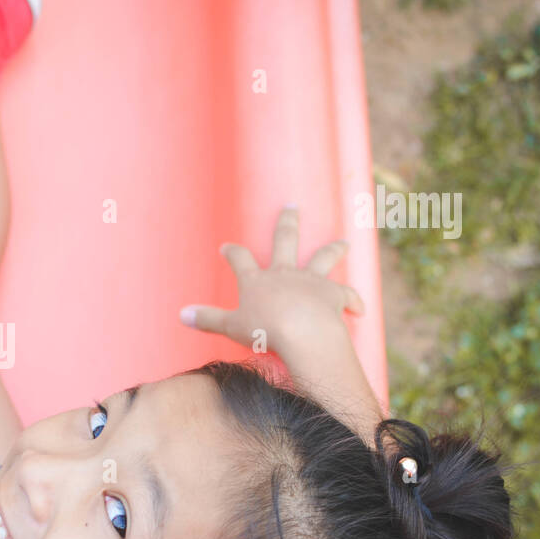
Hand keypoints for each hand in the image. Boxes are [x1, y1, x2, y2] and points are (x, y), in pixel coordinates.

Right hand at [179, 206, 365, 354]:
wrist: (302, 332)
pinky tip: (358, 307)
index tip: (227, 247)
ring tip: (343, 243)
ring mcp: (311, 281)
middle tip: (291, 206)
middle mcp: (285, 273)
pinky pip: (346, 294)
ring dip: (333, 249)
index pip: (240, 259)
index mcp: (257, 280)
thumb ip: (207, 319)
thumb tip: (181, 315)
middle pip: (285, 240)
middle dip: (286, 222)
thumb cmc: (264, 329)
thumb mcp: (230, 326)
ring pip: (323, 258)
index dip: (232, 253)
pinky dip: (353, 299)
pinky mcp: (334, 294)